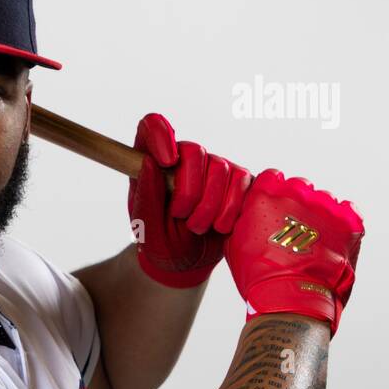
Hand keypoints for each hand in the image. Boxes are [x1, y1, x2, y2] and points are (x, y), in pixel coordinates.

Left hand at [128, 113, 252, 287]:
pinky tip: (220, 226)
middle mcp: (181, 158)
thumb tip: (150, 162)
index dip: (161, 135)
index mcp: (149, 162)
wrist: (186, 262)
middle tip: (182, 217)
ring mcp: (212, 166)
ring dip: (210, 206)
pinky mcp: (238, 181)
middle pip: (193, 150)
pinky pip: (243, 181)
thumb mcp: (145, 225)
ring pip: (221, 168)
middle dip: (190, 190)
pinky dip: (232, 208)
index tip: (165, 162)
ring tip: (197, 227)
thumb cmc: (160, 241)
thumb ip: (146, 195)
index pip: (151, 127)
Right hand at [224, 169, 364, 337]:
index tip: (272, 208)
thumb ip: (243, 217)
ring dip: (318, 214)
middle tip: (292, 229)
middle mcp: (296, 192)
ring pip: (323, 199)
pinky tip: (332, 238)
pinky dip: (342, 222)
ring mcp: (325, 206)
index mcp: (266, 193)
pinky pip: (349, 210)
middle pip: (298, 186)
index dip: (271, 192)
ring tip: (313, 242)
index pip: (272, 177)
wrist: (290, 300)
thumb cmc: (257, 276)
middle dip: (295, 202)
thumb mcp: (234, 242)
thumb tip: (247, 211)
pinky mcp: (349, 221)